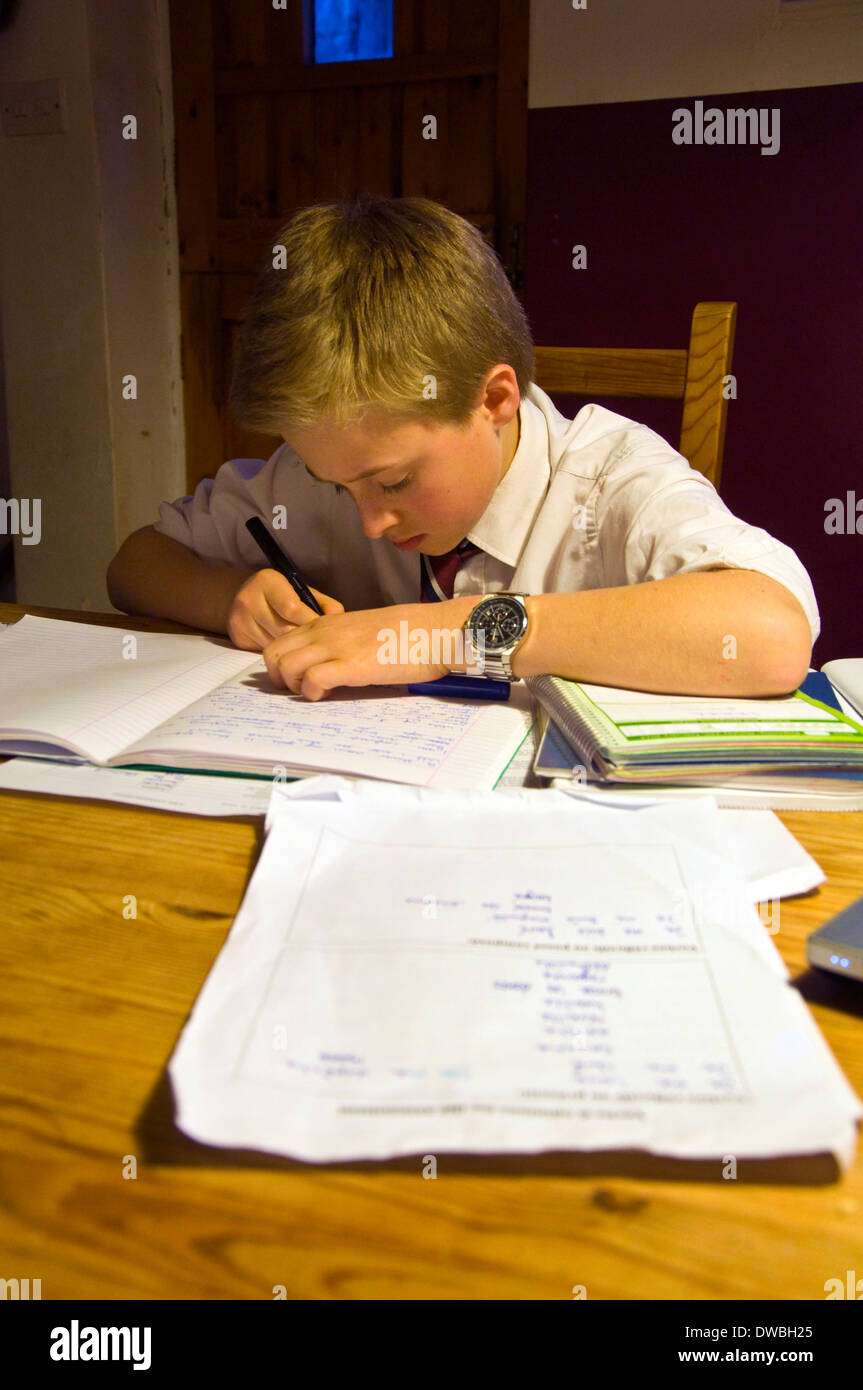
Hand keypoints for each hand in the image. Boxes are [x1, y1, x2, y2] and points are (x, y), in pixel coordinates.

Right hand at [226, 568, 343, 650]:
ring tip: (304, 646)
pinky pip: (266, 652)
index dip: (311, 622)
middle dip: (303, 638)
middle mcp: (249, 599)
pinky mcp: (237, 638)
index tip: (323, 630)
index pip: (292, 608)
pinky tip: (289, 650)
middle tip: (317, 643)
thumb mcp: (299, 591)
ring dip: (293, 648)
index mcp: (267, 582)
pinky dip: (280, 654)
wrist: (242, 597)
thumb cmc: (280, 595)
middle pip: (283, 630)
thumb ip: (321, 602)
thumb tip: (339, 616)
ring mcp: (240, 620)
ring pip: (275, 645)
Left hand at [260, 598, 475, 700]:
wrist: (435, 630)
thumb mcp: (364, 630)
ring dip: (293, 687)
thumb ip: (342, 641)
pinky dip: (312, 693)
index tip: (297, 680)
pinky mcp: (351, 665)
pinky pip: (312, 680)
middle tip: (300, 691)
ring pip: (285, 666)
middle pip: (273, 655)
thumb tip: (331, 662)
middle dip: (278, 679)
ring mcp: (336, 646)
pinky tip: (328, 696)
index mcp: (327, 622)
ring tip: (316, 694)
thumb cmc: (408, 633)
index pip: (281, 641)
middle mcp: (324, 631)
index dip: (281, 665)